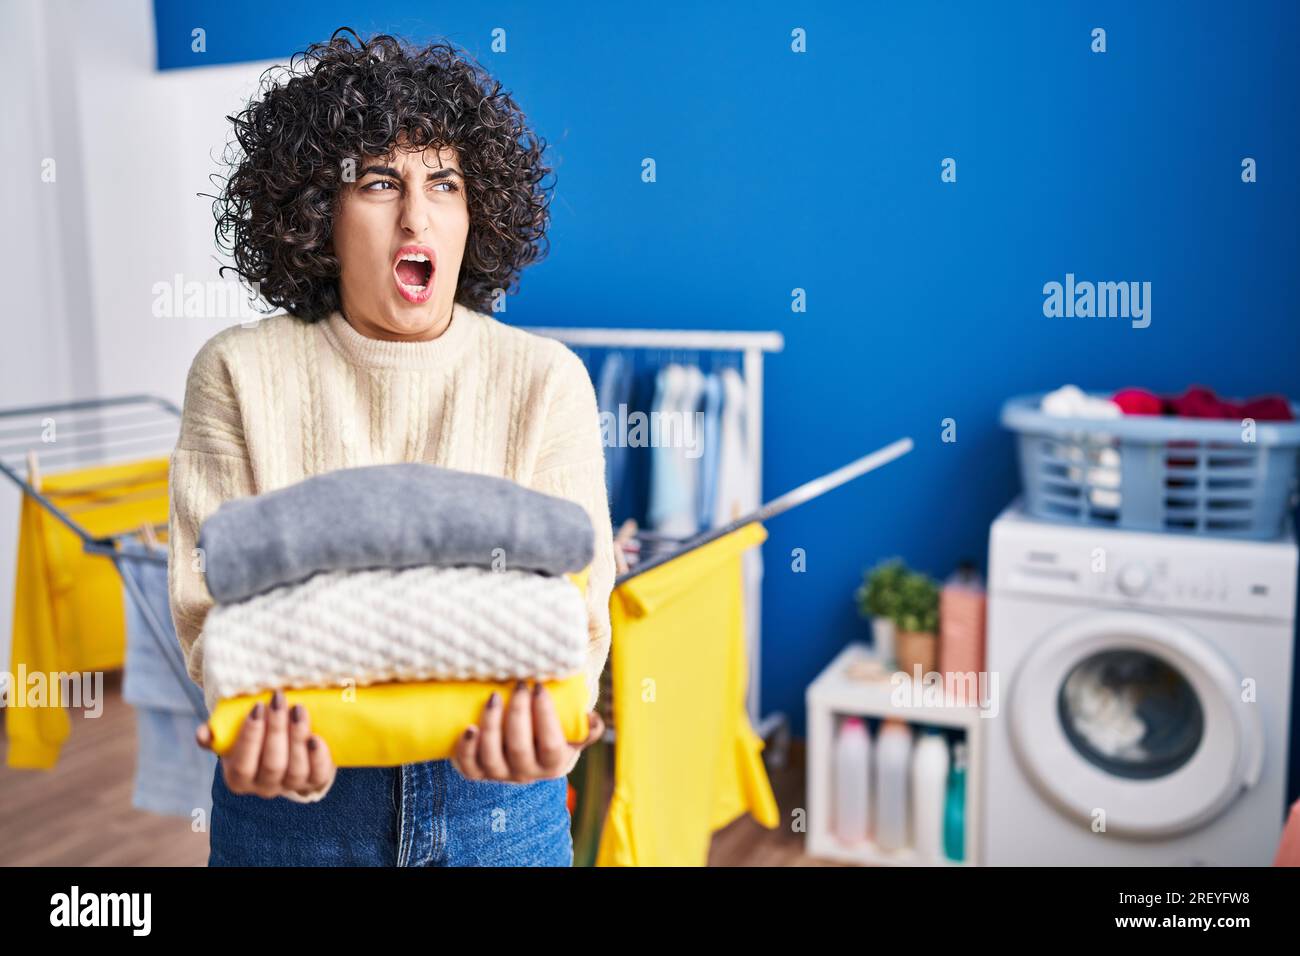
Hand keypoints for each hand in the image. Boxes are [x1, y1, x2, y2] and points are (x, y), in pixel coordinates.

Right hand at [195, 690, 336, 799]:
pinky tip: (316, 737)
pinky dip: (318, 757)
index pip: (243, 764)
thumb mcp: (231, 735)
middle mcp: (263, 788)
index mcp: (238, 778)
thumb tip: (203, 734)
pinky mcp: (313, 782)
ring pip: (295, 771)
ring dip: (298, 737)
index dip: (250, 737)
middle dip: (276, 730)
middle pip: (272, 765)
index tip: (257, 707)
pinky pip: (318, 776)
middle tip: (279, 700)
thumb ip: (215, 734)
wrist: (283, 746)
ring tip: (298, 710)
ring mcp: (289, 787)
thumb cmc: (253, 736)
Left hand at [451, 680, 603, 782]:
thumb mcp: (574, 732)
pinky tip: (469, 728)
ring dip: (491, 726)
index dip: (545, 716)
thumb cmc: (554, 732)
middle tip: (520, 684)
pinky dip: (467, 748)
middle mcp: (527, 774)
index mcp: (554, 764)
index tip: (540, 687)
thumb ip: (588, 726)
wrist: (527, 751)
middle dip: (518, 714)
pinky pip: (469, 767)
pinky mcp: (477, 773)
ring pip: (492, 758)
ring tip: (494, 697)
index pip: (551, 744)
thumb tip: (591, 717)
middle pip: (519, 750)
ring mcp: (500, 775)